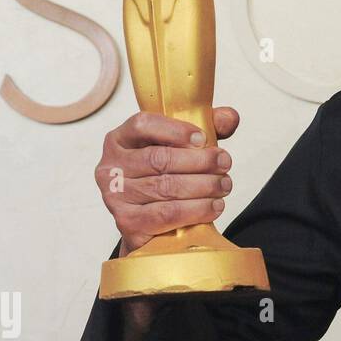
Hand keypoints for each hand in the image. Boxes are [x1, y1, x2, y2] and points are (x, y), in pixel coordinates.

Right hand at [94, 107, 239, 251]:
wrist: (151, 223)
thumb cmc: (167, 175)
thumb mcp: (184, 146)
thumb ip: (208, 127)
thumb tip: (229, 117)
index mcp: (120, 139)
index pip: (141, 125)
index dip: (175, 130)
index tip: (203, 139)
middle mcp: (111, 166)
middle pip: (159, 158)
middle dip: (200, 160)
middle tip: (225, 163)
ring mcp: (115, 196)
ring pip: (166, 187)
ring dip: (204, 186)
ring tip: (225, 185)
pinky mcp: (127, 222)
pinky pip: (166, 214)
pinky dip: (196, 209)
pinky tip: (215, 206)